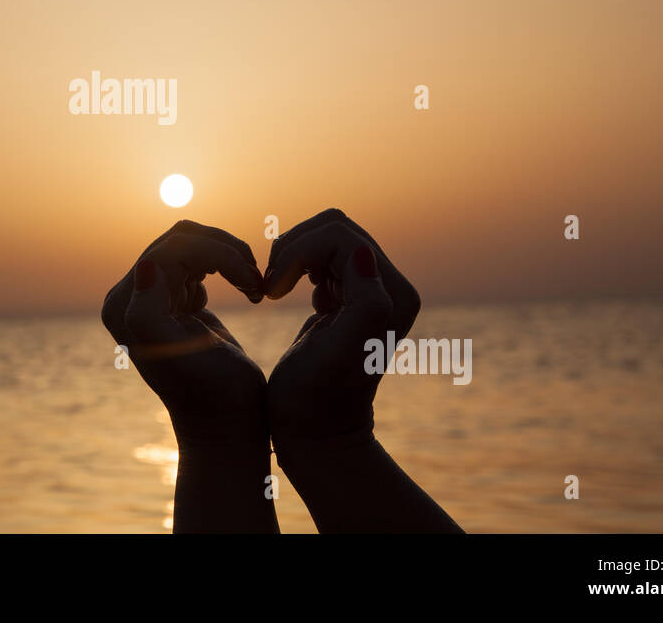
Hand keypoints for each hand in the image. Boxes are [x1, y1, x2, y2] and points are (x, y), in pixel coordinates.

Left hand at [101, 220, 267, 443]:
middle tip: (255, 278)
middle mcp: (132, 297)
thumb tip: (145, 266)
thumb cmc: (210, 392)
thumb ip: (149, 310)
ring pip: (193, 244)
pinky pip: (202, 259)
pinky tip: (248, 292)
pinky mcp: (180, 299)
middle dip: (224, 251)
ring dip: (230, 257)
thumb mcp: (177, 354)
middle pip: (180, 239)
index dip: (215, 254)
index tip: (249, 279)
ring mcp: (156, 297)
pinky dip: (230, 267)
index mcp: (124, 305)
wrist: (229, 422)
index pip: (169, 249)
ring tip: (254, 284)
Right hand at [262, 209, 420, 452]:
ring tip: (273, 288)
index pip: (341, 235)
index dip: (297, 253)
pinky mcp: (348, 296)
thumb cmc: (314, 400)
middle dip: (293, 249)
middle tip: (269, 286)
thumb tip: (362, 253)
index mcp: (393, 295)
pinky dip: (294, 267)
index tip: (271, 290)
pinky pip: (319, 254)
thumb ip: (363, 302)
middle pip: (335, 228)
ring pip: (325, 237)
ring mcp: (369, 290)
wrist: (314, 434)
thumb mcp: (337, 354)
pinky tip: (286, 296)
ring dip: (291, 257)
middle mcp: (389, 288)